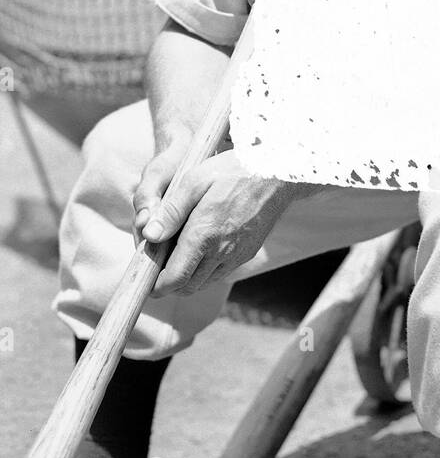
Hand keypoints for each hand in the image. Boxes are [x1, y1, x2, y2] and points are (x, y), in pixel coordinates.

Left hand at [135, 148, 299, 296]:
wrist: (277, 174)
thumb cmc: (232, 171)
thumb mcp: (194, 180)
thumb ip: (170, 211)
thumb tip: (149, 236)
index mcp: (204, 234)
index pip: (174, 279)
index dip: (156, 285)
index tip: (145, 278)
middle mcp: (221, 251)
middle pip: (186, 287)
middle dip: (169, 282)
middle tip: (158, 264)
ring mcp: (237, 255)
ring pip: (204, 282)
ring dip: (187, 277)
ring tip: (178, 254)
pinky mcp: (247, 253)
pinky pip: (220, 272)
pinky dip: (205, 269)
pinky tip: (202, 247)